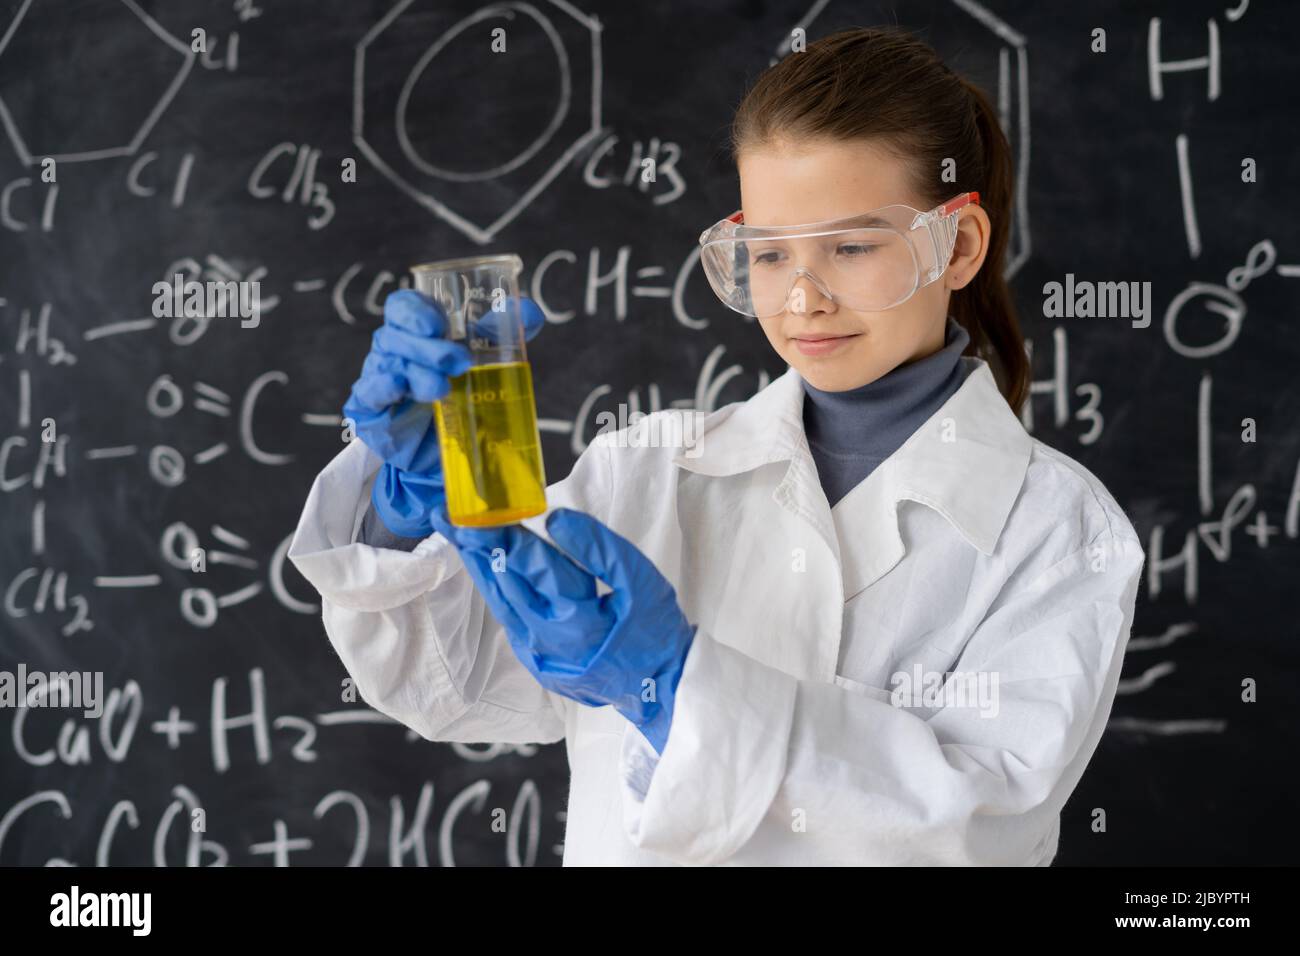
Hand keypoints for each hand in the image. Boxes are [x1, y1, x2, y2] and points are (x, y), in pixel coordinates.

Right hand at [342, 289, 544, 538]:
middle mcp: (395, 349)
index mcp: (417, 332)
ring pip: (389, 362)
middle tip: (460, 362)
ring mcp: (380, 376)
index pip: (405, 306)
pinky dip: (385, 386)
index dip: (417, 310)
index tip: (440, 323)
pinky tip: (400, 388)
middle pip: (396, 333)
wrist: (455, 449)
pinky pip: (370, 391)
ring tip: (443, 388)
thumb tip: (529, 309)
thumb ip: (505, 331)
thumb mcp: (488, 359)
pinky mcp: (371, 408)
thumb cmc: (466, 394)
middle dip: (427, 346)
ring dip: (417, 371)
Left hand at [454, 509, 695, 754]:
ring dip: (480, 569)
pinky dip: (498, 592)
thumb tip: (554, 519)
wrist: (662, 686)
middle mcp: (547, 640)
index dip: (503, 534)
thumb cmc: (657, 629)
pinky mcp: (537, 663)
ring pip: (501, 603)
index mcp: (576, 618)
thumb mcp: (640, 580)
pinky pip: (511, 620)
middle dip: (476, 548)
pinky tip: (488, 572)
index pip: (532, 565)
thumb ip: (598, 548)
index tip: (476, 510)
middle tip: (447, 517)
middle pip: (504, 583)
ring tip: (459, 539)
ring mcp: (538, 655)